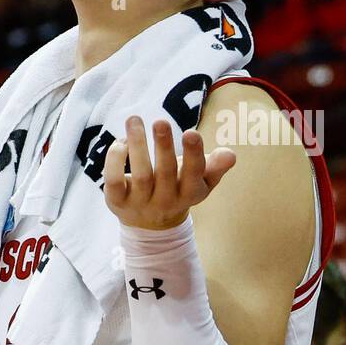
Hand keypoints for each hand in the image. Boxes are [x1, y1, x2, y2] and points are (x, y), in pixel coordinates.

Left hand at [104, 116, 236, 230]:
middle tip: (161, 122)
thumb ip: (216, 166)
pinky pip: (114, 181)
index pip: (194, 174)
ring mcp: (141, 202)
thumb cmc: (179, 189)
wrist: (150, 224)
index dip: (193, 155)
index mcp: (190, 192)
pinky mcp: (117, 201)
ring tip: (135, 120)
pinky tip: (120, 141)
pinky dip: (114, 160)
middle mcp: (166, 200)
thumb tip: (230, 154)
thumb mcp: (202, 181)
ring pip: (140, 174)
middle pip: (165, 173)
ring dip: (138, 145)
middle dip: (164, 147)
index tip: (191, 133)